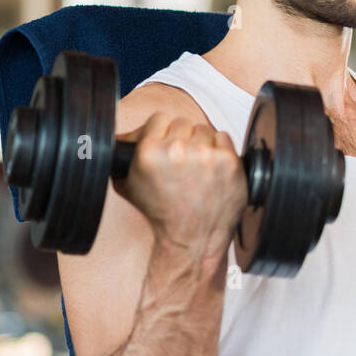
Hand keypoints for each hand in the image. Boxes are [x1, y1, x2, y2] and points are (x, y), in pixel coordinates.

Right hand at [113, 113, 247, 261]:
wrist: (192, 237)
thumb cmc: (162, 212)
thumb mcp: (128, 183)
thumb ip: (127, 153)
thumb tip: (126, 132)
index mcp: (149, 152)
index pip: (160, 118)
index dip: (163, 133)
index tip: (167, 146)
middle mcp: (177, 151)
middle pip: (184, 123)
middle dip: (184, 140)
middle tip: (183, 164)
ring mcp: (205, 155)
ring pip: (205, 129)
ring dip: (203, 144)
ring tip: (198, 169)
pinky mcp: (228, 161)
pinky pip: (224, 138)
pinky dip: (221, 151)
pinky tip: (212, 170)